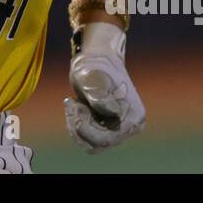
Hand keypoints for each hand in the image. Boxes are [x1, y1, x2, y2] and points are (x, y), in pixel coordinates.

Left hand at [63, 21, 145, 153]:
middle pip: (98, 144)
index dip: (82, 126)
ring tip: (75, 104)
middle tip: (71, 103)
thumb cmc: (93, 65)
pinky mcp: (111, 127)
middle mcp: (132, 126)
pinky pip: (91, 138)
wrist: (97, 57)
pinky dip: (79, 125)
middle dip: (79, 125)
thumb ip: (99, 95)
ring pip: (92, 144)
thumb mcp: (91, 77)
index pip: (105, 139)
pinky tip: (78, 106)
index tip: (71, 102)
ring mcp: (122, 127)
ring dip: (77, 126)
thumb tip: (113, 113)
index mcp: (132, 116)